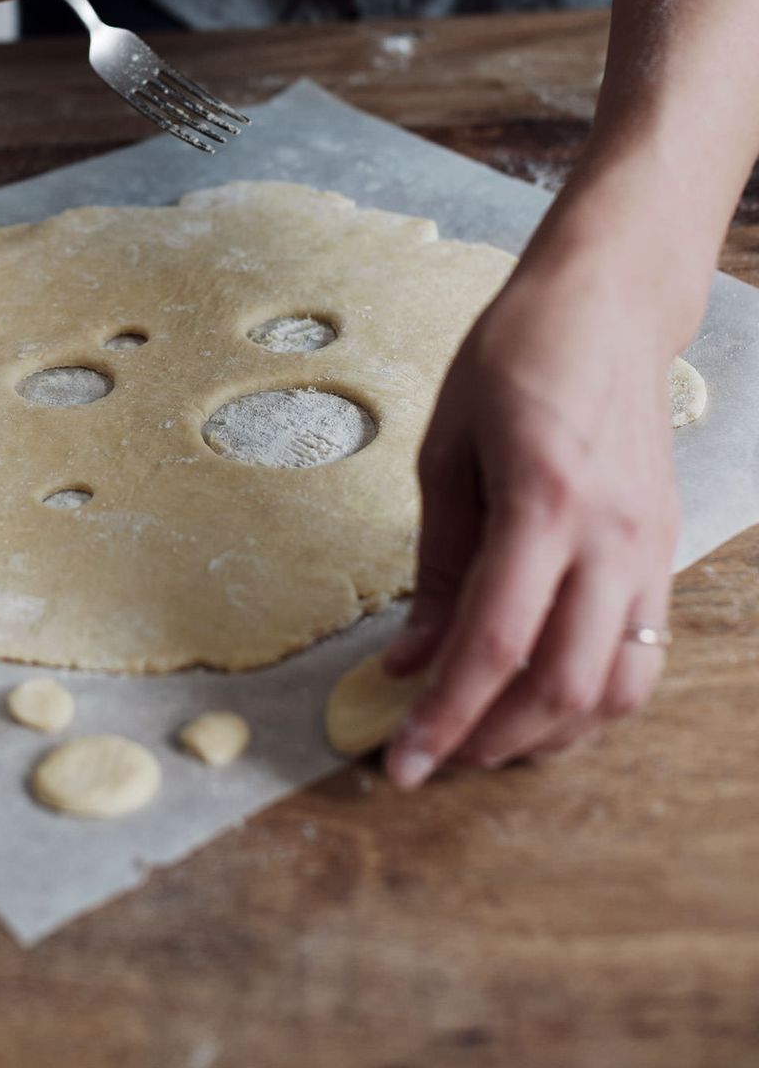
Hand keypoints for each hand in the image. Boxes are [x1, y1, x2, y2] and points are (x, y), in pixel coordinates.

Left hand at [382, 231, 687, 787]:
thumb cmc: (515, 357)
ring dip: (549, 734)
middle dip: (490, 741)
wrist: (609, 305)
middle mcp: (612, 537)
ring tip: (485, 736)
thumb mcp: (445, 450)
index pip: (495, 643)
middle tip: (434, 755)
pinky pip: (643, 656)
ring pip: (617, 690)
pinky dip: (591, 698)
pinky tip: (539, 696)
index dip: (445, 716)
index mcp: (543, 500)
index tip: (401, 762)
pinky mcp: (666, 552)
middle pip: (562, 686)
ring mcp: (651, 549)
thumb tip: (411, 660)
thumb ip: (434, 564)